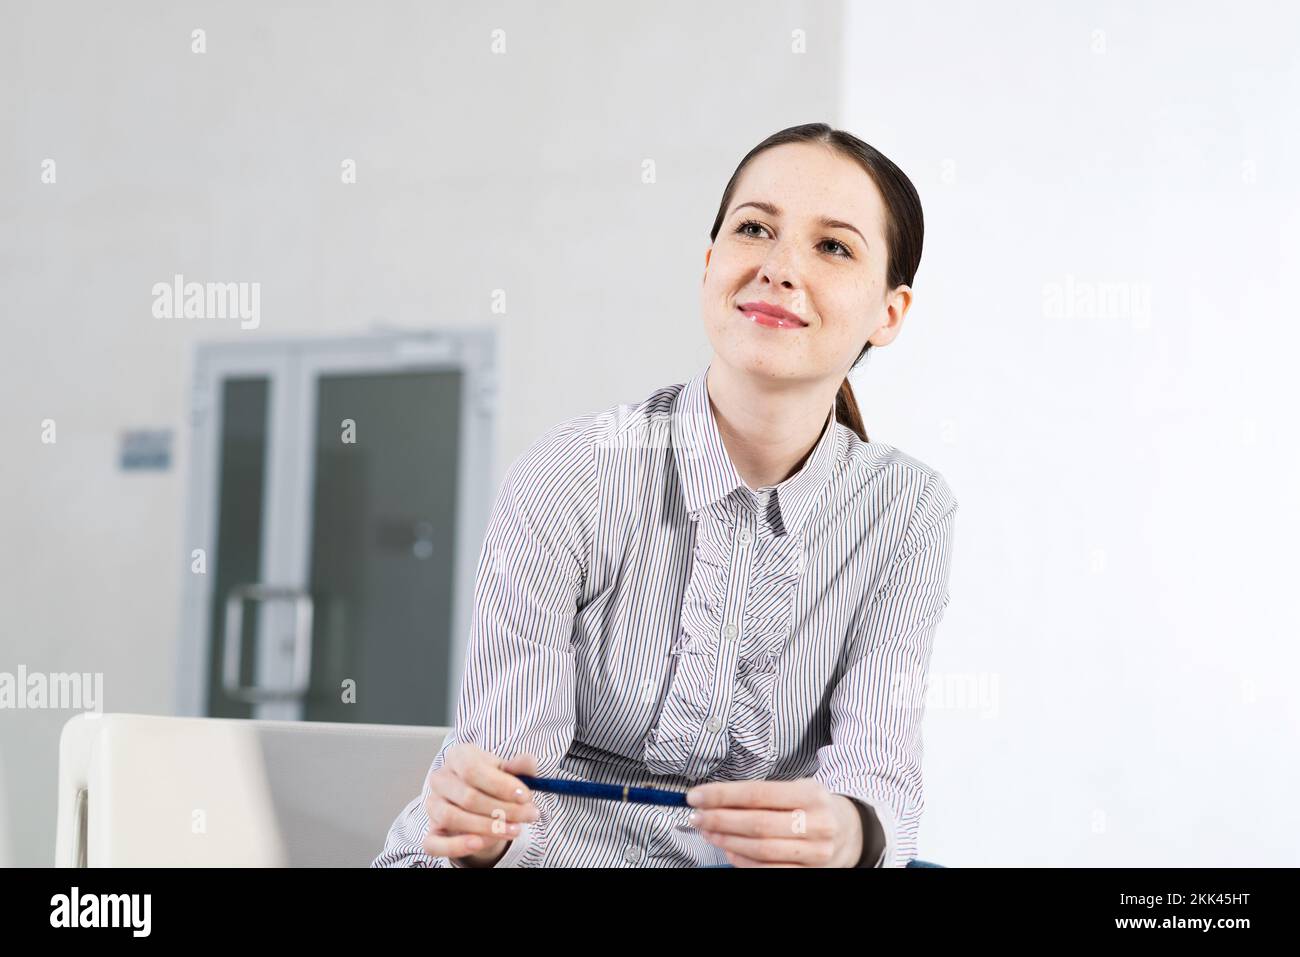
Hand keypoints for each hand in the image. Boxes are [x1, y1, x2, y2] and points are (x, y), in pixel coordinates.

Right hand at [421, 743, 540, 866]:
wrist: (482, 805)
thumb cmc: (494, 783)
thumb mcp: (511, 771)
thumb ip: (520, 766)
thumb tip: (528, 762)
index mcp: (458, 756)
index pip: (473, 770)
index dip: (500, 785)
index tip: (525, 796)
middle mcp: (440, 778)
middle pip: (467, 796)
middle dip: (503, 809)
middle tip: (528, 815)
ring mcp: (433, 805)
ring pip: (453, 818)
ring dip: (488, 828)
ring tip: (514, 830)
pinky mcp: (431, 831)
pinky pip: (434, 843)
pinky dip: (456, 846)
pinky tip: (480, 843)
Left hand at [685, 777, 862, 866]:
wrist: (850, 831)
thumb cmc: (813, 806)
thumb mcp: (796, 788)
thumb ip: (762, 794)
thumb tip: (715, 799)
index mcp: (811, 795)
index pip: (757, 794)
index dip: (722, 795)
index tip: (697, 796)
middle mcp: (817, 824)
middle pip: (757, 824)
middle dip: (719, 820)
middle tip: (697, 816)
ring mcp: (815, 853)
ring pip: (760, 851)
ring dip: (726, 841)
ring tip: (708, 831)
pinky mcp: (811, 873)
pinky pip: (769, 871)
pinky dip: (743, 862)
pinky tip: (728, 850)